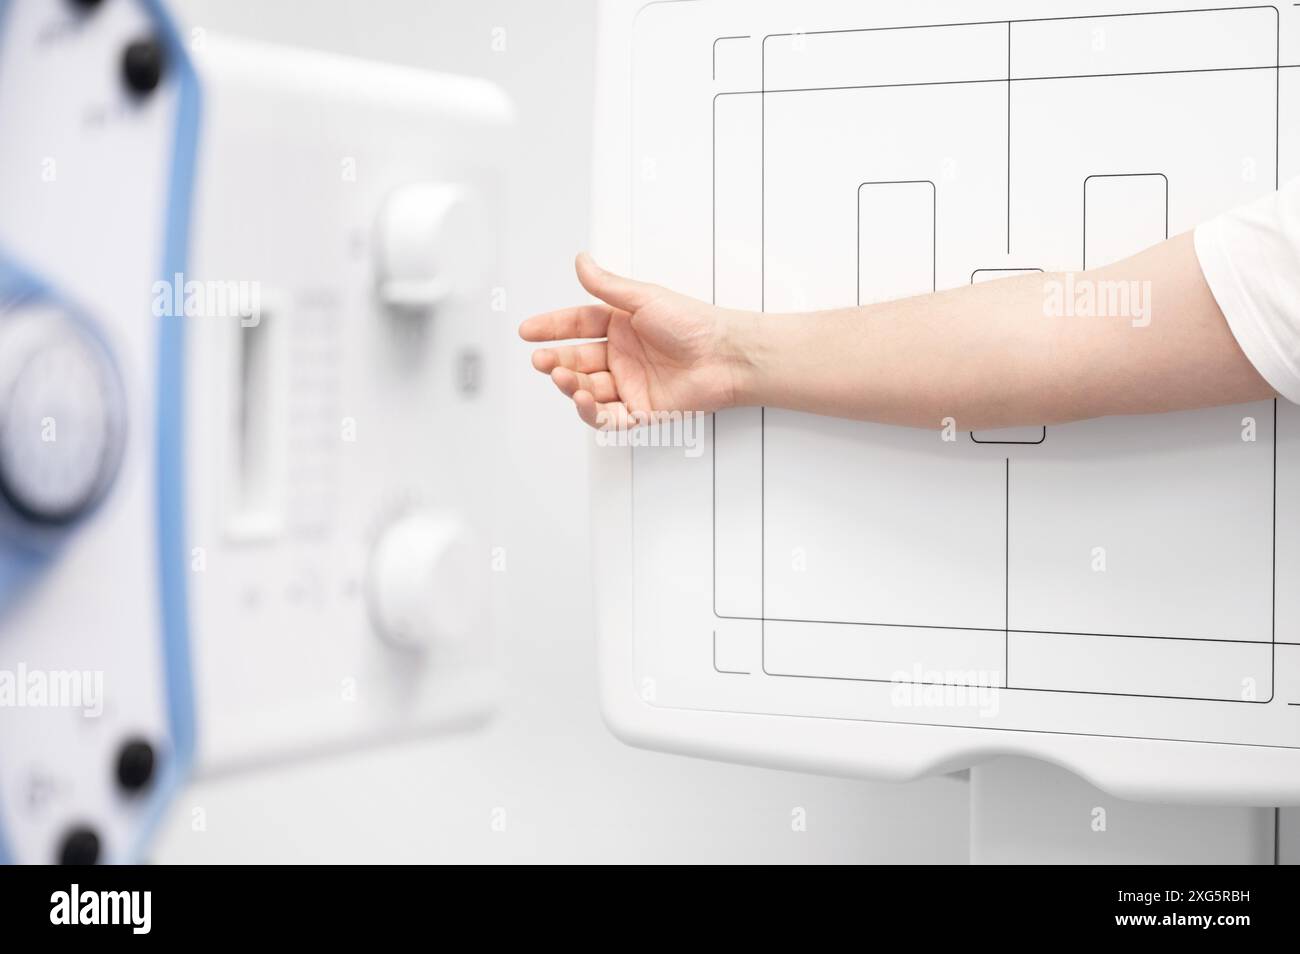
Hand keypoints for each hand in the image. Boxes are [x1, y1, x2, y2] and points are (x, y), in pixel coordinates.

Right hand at [520, 254, 751, 428]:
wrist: (725, 356)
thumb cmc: (695, 324)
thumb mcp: (644, 298)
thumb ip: (607, 285)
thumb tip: (581, 261)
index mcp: (621, 325)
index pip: (577, 325)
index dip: (552, 328)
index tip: (528, 331)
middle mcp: (622, 355)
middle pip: (578, 359)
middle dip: (555, 360)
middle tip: (540, 360)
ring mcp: (630, 383)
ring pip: (588, 389)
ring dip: (570, 384)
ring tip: (561, 376)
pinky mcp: (642, 410)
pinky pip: (609, 416)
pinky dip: (592, 411)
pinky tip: (582, 399)